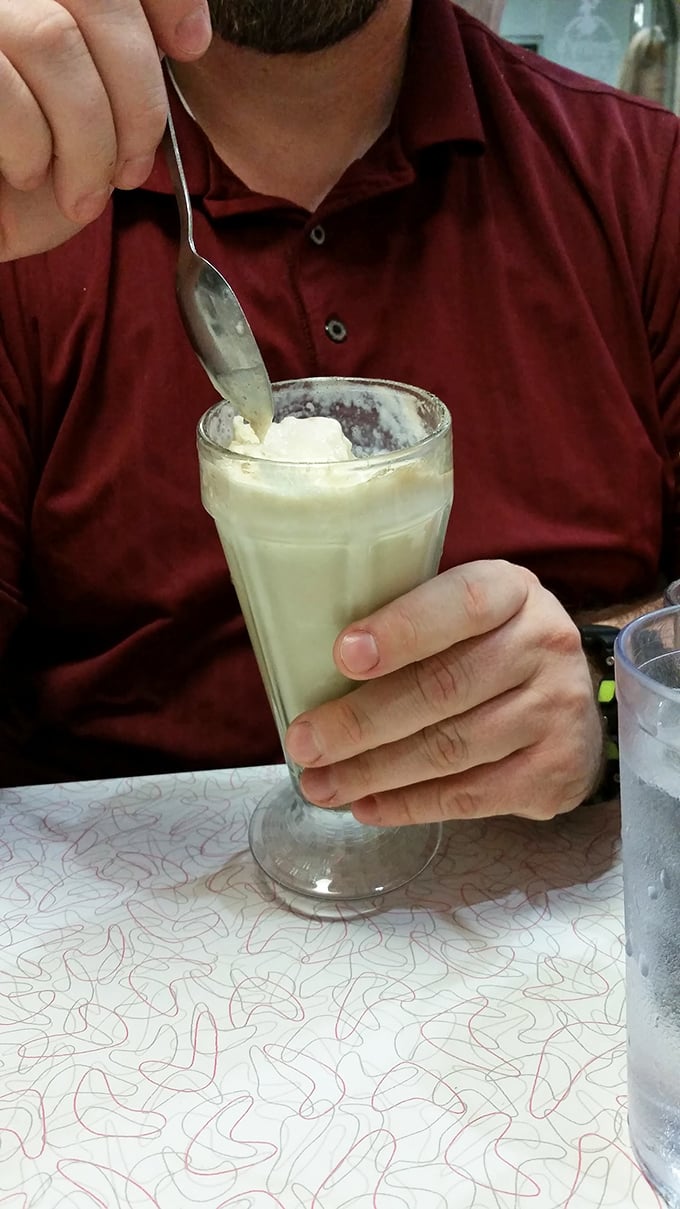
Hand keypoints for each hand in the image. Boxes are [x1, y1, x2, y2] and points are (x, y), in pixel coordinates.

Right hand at [0, 0, 211, 260]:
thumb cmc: (18, 183)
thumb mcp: (88, 133)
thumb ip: (123, 78)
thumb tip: (185, 36)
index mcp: (45, 5)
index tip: (189, 45)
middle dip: (137, 97)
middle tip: (132, 170)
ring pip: (55, 41)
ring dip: (89, 142)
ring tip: (81, 194)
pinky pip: (7, 91)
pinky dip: (33, 148)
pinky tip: (26, 175)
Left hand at [285, 560, 603, 825]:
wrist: (578, 702)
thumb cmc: (492, 648)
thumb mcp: (466, 614)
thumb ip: (411, 625)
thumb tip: (306, 664)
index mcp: (512, 591)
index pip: (462, 603)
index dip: (402, 630)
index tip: (342, 655)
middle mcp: (544, 644)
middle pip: (443, 688)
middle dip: (361, 721)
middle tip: (305, 743)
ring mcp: (555, 711)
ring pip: (450, 749)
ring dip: (374, 772)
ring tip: (321, 785)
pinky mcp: (555, 771)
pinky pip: (469, 796)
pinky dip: (409, 805)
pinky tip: (367, 806)